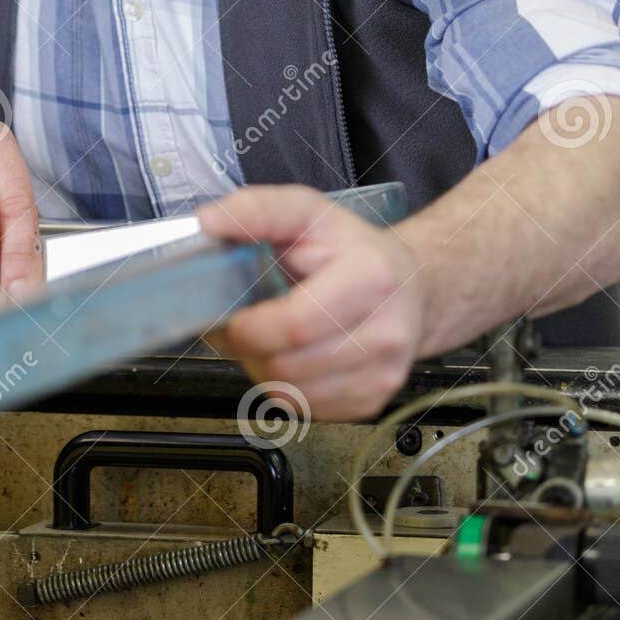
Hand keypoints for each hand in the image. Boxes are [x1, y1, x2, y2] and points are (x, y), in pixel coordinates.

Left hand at [197, 185, 425, 420]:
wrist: (412, 286)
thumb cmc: (352, 250)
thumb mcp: (308, 212)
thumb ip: (258, 210)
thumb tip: (208, 221)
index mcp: (370, 278)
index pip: (295, 325)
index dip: (248, 328)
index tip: (230, 316)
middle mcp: (386, 332)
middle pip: (286, 366)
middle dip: (248, 349)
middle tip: (242, 324)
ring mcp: (383, 374)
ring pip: (290, 393)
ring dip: (263, 369)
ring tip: (269, 337)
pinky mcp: (373, 402)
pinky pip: (305, 409)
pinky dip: (286, 386)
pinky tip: (293, 355)